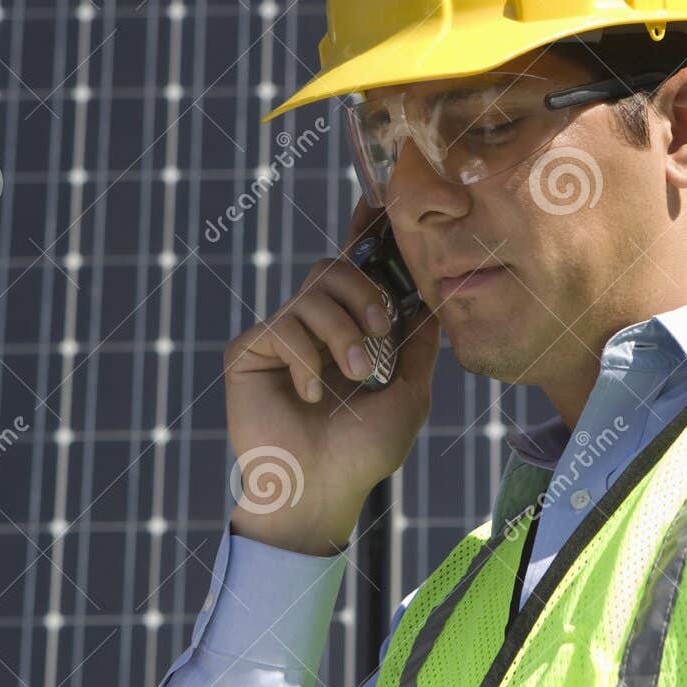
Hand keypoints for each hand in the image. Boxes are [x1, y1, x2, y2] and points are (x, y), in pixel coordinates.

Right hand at [223, 199, 440, 555]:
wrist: (322, 488)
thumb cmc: (364, 450)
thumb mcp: (409, 391)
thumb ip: (419, 343)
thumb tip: (435, 297)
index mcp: (350, 328)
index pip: (357, 268)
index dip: (365, 230)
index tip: (379, 197)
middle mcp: (313, 324)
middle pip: (335, 266)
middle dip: (366, 292)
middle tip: (381, 332)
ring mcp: (280, 334)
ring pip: (313, 291)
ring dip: (343, 332)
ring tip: (352, 374)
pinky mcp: (250, 349)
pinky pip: (283, 325)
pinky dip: (305, 359)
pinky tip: (307, 395)